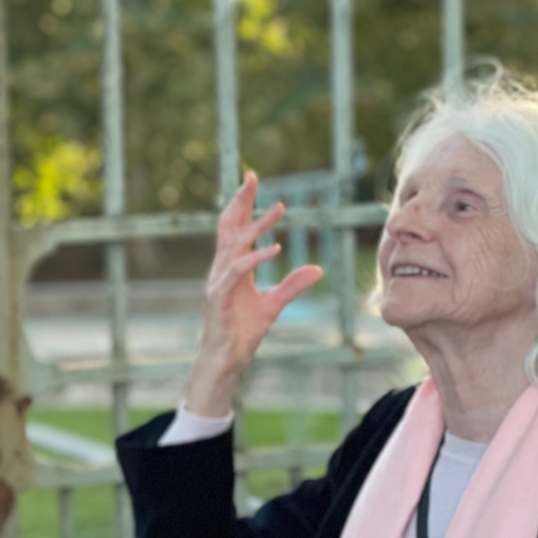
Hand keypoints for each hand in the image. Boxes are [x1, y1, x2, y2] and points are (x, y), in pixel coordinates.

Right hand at [185, 172, 323, 415]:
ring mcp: (219, 282)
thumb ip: (293, 285)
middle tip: (252, 177)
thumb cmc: (242, 332)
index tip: (253, 181)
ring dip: (257, 226)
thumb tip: (318, 269)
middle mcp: (223, 269)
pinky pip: (237, 272)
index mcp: (233, 268)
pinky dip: (255, 258)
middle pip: (228, 227)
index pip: (235, 228)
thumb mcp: (273, 306)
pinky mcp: (219, 298)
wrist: (225, 360)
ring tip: (279, 209)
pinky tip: (275, 248)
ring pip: (235, 245)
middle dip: (240, 201)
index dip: (243, 204)